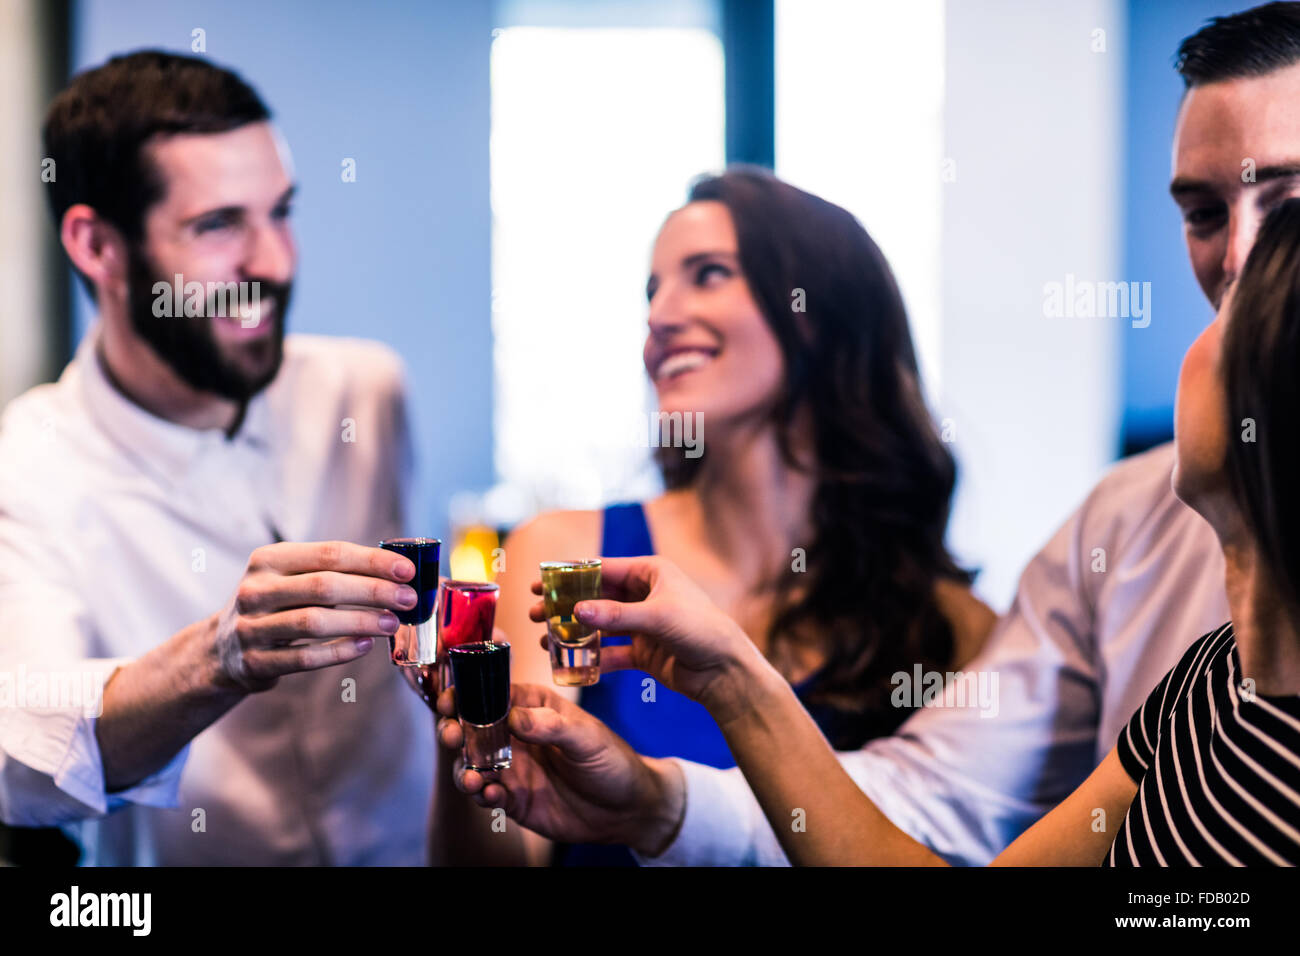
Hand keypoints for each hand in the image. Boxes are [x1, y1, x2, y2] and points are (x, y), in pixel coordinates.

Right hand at [209, 541, 416, 691]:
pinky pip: (303, 658)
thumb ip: (333, 571)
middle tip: (408, 599)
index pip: (329, 554)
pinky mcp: (254, 662)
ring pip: (313, 622)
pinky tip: (365, 646)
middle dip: (374, 591)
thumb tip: (397, 572)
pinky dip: (338, 652)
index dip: (372, 562)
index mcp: (269, 559)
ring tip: (392, 623)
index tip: (407, 571)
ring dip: (360, 622)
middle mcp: (256, 589)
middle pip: (324, 586)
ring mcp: (251, 627)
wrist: (221, 649)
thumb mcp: (291, 577)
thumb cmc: (276, 604)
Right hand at [435, 682, 684, 854]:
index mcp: (532, 707)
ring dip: (463, 769)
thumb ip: (552, 725)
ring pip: (471, 763)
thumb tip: (513, 717)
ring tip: (472, 779)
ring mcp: (512, 767)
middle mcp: (515, 735)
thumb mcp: (588, 737)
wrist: (626, 809)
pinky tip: (492, 796)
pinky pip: (486, 795)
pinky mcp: (513, 799)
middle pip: (471, 727)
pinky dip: (482, 795)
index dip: (466, 693)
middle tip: (451, 736)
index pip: (491, 692)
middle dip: (452, 730)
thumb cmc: (611, 761)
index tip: (450, 699)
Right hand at [530, 555, 762, 723]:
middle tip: (534, 612)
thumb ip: (616, 615)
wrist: (726, 671)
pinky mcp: (643, 651)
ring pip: (599, 625)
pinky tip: (568, 664)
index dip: (569, 575)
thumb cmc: (701, 630)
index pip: (602, 568)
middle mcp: (644, 595)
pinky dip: (591, 657)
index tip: (540, 582)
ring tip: (544, 638)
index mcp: (651, 573)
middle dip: (564, 605)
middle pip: (596, 597)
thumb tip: (576, 609)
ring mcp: (642, 624)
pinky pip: (610, 652)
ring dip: (573, 632)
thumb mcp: (658, 617)